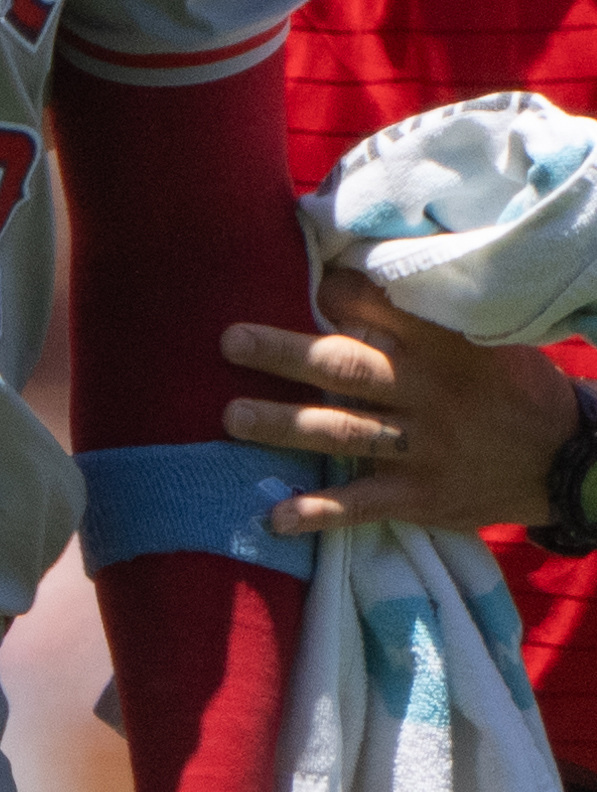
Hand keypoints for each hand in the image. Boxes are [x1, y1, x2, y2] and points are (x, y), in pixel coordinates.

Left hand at [220, 268, 573, 534]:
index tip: (302, 284)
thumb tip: (353, 275)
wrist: (569, 462)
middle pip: (348, 367)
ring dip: (284, 425)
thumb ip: (425, 316)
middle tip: (229, 340)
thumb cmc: (512, 387)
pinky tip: (275, 516)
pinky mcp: (422, 496)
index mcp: (444, 346)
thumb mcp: (485, 337)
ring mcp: (424, 448)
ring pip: (345, 431)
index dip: (336, 294)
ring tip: (231, 417)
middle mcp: (430, 393)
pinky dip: (319, 512)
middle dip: (285, 353)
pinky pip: (364, 504)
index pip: (380, 309)